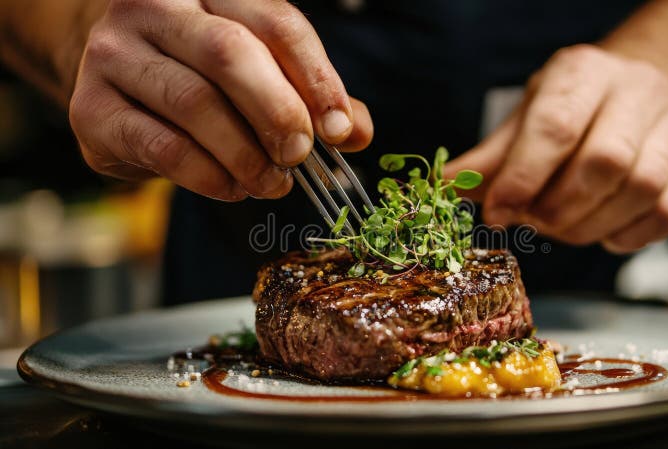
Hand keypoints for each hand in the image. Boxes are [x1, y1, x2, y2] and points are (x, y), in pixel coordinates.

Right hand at [69, 0, 372, 200]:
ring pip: (194, 103)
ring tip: (272, 183)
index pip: (275, 23)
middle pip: (230, 53)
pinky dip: (208, 176)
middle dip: (277, 112)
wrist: (118, 84)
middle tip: (299, 155)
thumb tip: (356, 131)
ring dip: (245, 155)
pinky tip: (233, 188)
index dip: (316, 80)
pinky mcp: (92, 109)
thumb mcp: (260, 71)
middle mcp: (156, 8)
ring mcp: (116, 54)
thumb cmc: (203, 76)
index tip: (341, 130)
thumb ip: (309, 94)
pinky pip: (162, 147)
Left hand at [446, 45, 667, 252]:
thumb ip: (489, 159)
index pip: (556, 127)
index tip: (499, 214)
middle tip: (535, 222)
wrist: (639, 94)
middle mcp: (637, 88)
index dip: (523, 178)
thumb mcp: (526, 121)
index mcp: (583, 73)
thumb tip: (441, 189)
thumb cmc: (573, 111)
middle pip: (604, 162)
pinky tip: (603, 231)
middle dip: (560, 208)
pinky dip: (629, 235)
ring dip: (592, 225)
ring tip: (564, 227)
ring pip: (642, 189)